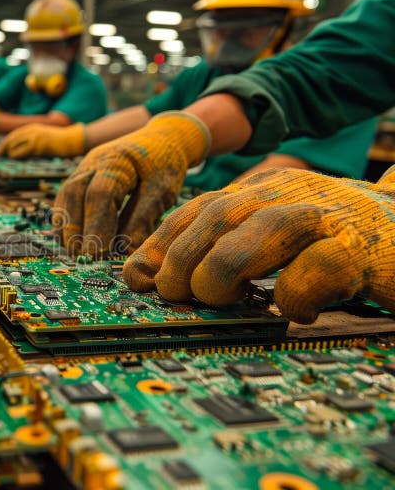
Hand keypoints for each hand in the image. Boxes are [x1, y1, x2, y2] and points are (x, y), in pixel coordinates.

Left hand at [0, 123, 85, 158]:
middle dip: (3, 147)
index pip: (14, 134)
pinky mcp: (38, 146)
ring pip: (14, 144)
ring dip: (8, 152)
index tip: (0, 149)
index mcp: (33, 128)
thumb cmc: (60, 141)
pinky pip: (21, 151)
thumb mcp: (45, 136)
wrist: (72, 139)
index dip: (6, 142)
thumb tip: (22, 149)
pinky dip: (15, 155)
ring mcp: (34, 138)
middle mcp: (31, 131)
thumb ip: (34, 140)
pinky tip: (13, 158)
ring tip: (5, 158)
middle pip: (11, 138)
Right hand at [53, 112, 209, 255]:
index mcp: (118, 160)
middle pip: (75, 193)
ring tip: (73, 251)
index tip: (98, 252)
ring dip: (67, 225)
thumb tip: (125, 250)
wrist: (162, 139)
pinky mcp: (83, 175)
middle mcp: (95, 160)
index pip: (100, 194)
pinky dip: (68, 218)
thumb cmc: (164, 165)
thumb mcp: (163, 190)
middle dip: (75, 227)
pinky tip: (72, 238)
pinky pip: (68, 197)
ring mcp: (85, 166)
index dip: (97, 225)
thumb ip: (143, 218)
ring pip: (66, 195)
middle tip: (81, 256)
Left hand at [124, 168, 394, 323]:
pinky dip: (296, 294)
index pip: (198, 209)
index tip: (136, 277)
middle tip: (173, 295)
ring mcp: (328, 216)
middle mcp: (291, 193)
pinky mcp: (365, 248)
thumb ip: (221, 247)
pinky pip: (319, 266)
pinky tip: (291, 311)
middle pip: (221, 215)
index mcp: (262, 189)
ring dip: (225, 269)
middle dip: (183, 258)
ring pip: (265, 228)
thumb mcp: (269, 236)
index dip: (161, 243)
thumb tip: (154, 279)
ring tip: (214, 299)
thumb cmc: (331, 241)